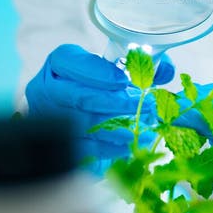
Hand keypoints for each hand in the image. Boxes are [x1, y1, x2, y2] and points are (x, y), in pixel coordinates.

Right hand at [25, 44, 174, 172]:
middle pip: (79, 97)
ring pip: (85, 126)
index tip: (123, 81)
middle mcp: (48, 92)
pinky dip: (114, 148)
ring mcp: (49, 122)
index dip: (97, 72)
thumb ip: (140, 65)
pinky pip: (87, 150)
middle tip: (145, 104)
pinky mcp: (60, 147)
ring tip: (146, 125)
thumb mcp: (113, 70)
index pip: (69, 61)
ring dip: (121, 127)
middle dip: (117, 102)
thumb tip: (165, 70)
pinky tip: (134, 143)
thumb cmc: (97, 89)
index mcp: (58, 65)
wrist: (72, 121)